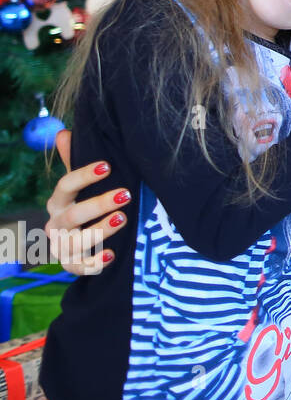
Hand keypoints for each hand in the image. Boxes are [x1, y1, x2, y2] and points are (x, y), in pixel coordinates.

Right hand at [44, 130, 125, 275]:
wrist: (86, 242)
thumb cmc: (87, 205)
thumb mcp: (84, 184)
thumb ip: (76, 161)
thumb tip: (63, 132)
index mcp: (58, 201)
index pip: (65, 186)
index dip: (84, 175)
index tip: (108, 166)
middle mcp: (56, 223)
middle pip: (74, 214)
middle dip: (99, 203)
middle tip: (126, 194)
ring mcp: (62, 246)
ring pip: (77, 241)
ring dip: (101, 230)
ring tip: (123, 217)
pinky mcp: (72, 265)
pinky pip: (79, 267)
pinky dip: (95, 263)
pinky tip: (112, 253)